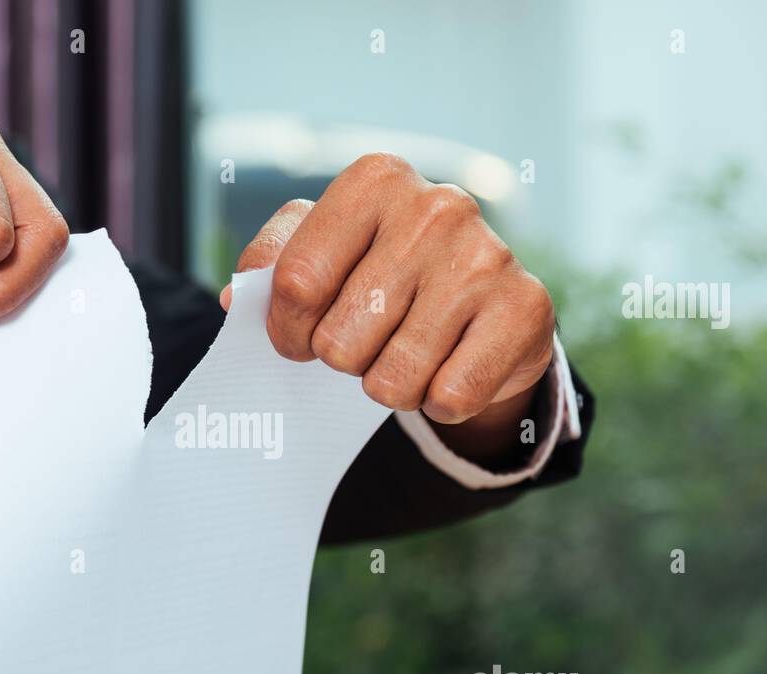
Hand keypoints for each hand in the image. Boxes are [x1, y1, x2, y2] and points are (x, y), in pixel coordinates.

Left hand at [225, 153, 553, 446]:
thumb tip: (240, 300)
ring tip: (410, 352)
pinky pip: (448, 397)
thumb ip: (272, 265)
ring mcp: (486, 256)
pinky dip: (439, 401)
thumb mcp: (322, 251)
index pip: (294, 282)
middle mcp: (436, 207)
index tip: (296, 338)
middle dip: (344, 359)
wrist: (483, 303)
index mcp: (375, 180)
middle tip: (370, 339)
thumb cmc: (384, 275)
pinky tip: (451, 366)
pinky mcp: (526, 309)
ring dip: (390, 384)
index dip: (284, 330)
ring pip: (391, 379)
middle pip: (339, 340)